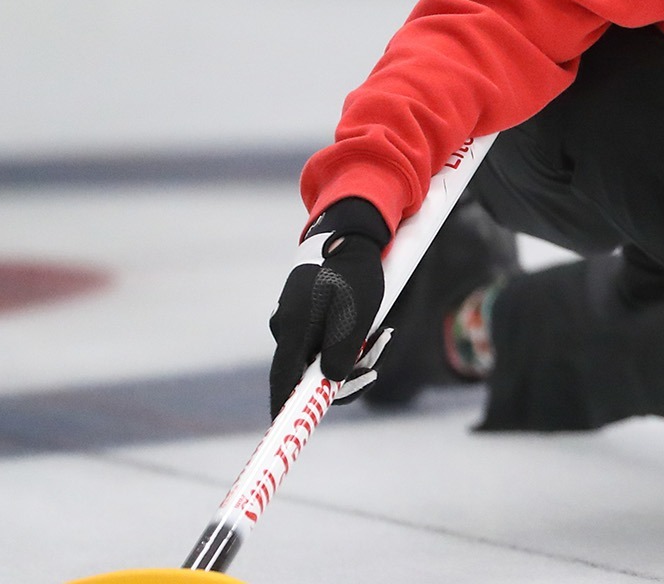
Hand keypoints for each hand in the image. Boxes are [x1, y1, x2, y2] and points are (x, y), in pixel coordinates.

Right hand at [267, 197, 388, 417]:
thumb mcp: (355, 316)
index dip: (286, 408)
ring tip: (383, 336)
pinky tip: (374, 330)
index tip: (289, 428)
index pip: (281, 380)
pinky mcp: (307, 313)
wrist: (354, 236)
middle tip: (374, 367)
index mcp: (292, 328)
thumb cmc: (355, 275)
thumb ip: (341, 353)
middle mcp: (287, 326)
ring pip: (320, 356)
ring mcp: (295, 319)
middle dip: (342, 377)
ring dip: (352, 356)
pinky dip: (349, 342)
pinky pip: (324, 340)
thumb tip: (330, 384)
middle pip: (305, 372)